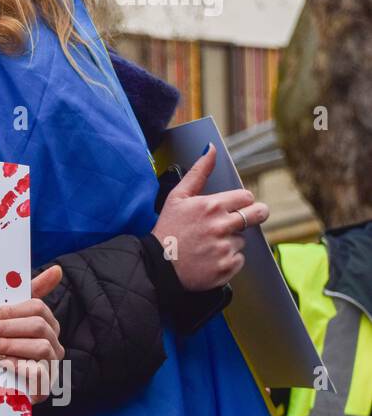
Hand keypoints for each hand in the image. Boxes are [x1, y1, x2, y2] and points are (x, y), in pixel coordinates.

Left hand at [0, 265, 64, 404]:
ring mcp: (53, 364)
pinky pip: (39, 372)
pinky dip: (18, 366)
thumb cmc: (7, 348)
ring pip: (41, 347)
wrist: (6, 386)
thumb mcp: (11, 321)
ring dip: (10, 345)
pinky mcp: (46, 385)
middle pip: (38, 326)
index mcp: (47, 323)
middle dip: (7, 327)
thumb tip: (57, 269)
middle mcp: (54, 342)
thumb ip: (25, 295)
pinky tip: (0, 363)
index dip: (11, 310)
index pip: (37, 307)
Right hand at [151, 145, 267, 291]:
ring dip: (231, 241)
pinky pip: (239, 259)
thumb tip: (211, 149)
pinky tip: (210, 258)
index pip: (246, 197)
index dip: (240, 202)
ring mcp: (225, 247)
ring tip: (209, 244)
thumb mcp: (178, 196)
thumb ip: (198, 172)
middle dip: (255, 215)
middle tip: (239, 221)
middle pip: (259, 214)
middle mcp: (221, 225)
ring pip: (243, 239)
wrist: (157, 265)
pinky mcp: (227, 266)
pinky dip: (228, 260)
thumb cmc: (168, 228)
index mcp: (211, 205)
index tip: (232, 208)